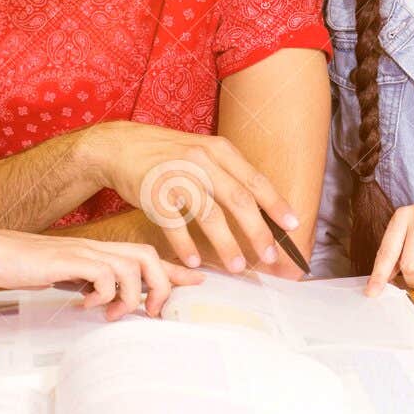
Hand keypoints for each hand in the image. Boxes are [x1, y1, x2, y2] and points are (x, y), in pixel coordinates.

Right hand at [0, 226, 202, 319]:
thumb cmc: (25, 266)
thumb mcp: (67, 277)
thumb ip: (91, 284)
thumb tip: (111, 302)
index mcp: (99, 250)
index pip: (146, 256)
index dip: (174, 269)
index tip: (197, 281)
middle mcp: (96, 247)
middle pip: (148, 256)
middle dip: (162, 284)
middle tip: (153, 313)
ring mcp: (82, 251)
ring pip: (132, 266)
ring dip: (131, 295)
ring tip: (115, 313)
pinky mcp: (67, 259)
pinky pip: (102, 274)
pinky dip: (102, 293)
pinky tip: (85, 304)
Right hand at [77, 122, 299, 273]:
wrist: (120, 146)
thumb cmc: (168, 155)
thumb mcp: (202, 152)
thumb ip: (228, 174)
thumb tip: (261, 208)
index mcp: (219, 150)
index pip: (255, 180)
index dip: (276, 204)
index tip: (293, 226)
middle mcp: (201, 160)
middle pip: (238, 199)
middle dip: (258, 231)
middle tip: (270, 256)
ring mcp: (177, 176)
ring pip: (209, 214)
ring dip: (226, 244)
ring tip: (237, 266)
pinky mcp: (154, 193)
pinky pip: (175, 225)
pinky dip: (186, 246)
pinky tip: (195, 262)